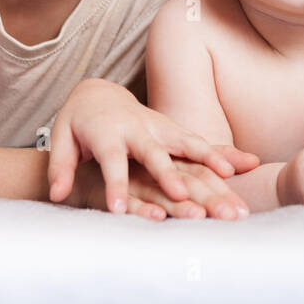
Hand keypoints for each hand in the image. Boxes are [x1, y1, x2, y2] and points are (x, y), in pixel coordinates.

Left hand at [47, 77, 259, 215]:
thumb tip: (55, 195)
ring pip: (187, 144)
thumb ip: (61, 167)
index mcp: (108, 134)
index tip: (118, 210)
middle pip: (155, 153)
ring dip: (207, 159)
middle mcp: (138, 129)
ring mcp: (160, 127)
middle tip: (180, 195)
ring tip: (228, 177)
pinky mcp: (174, 130)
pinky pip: (202, 143)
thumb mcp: (62, 140)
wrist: (97, 93)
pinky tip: (247, 164)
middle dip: (168, 174)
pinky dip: (223, 153)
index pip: (111, 162)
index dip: (115, 185)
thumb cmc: (77, 124)